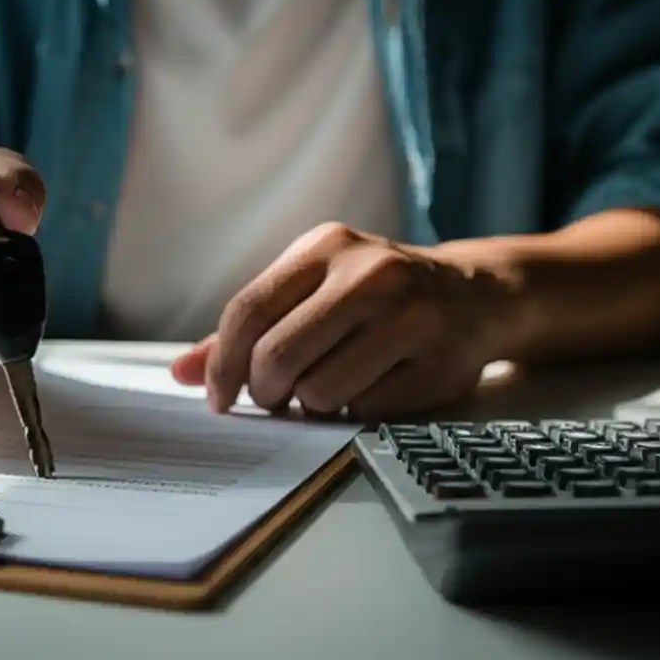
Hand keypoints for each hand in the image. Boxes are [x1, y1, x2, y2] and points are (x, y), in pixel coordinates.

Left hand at [171, 222, 515, 419]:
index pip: (248, 310)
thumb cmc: (375, 297)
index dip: (222, 364)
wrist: (477, 293)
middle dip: (264, 392)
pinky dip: (354, 412)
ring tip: (328, 389)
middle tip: (273, 399)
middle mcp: (368, 273)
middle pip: (276, 357)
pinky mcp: (439, 360)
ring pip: (319, 390)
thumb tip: (182, 373)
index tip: (219, 397)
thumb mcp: (313, 290)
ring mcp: (409, 315)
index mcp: (324, 247)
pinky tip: (369, 389)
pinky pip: (365, 409)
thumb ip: (248, 329)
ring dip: (312, 406)